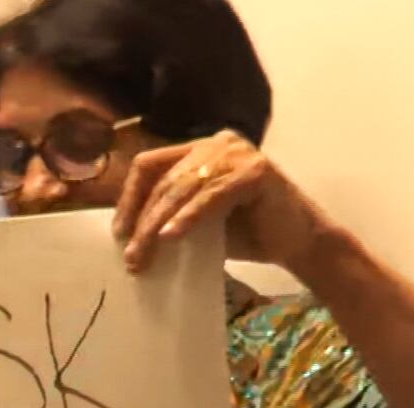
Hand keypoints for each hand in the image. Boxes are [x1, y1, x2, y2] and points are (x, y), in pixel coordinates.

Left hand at [114, 130, 326, 274]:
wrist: (295, 243)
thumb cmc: (245, 234)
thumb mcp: (196, 221)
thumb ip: (167, 214)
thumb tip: (124, 234)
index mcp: (198, 150)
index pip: (149, 165)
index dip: (128, 198)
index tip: (118, 232)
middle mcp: (216, 143)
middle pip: (163, 180)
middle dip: (141, 221)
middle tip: (130, 257)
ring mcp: (237, 152)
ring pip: (181, 189)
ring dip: (156, 226)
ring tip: (142, 256)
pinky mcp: (255, 170)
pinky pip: (210, 196)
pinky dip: (187, 218)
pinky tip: (170, 237)